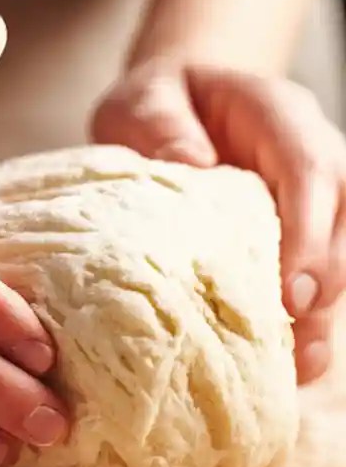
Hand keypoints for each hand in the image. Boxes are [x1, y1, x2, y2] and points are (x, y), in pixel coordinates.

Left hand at [92, 58, 345, 382]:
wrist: (174, 101)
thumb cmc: (155, 103)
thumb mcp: (142, 102)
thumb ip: (160, 128)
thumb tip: (193, 168)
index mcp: (279, 113)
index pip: (311, 169)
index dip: (308, 232)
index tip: (290, 292)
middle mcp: (313, 153)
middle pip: (344, 218)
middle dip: (324, 280)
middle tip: (291, 337)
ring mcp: (316, 195)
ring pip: (342, 253)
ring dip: (322, 310)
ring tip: (295, 365)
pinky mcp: (302, 231)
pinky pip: (317, 275)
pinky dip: (305, 319)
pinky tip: (288, 365)